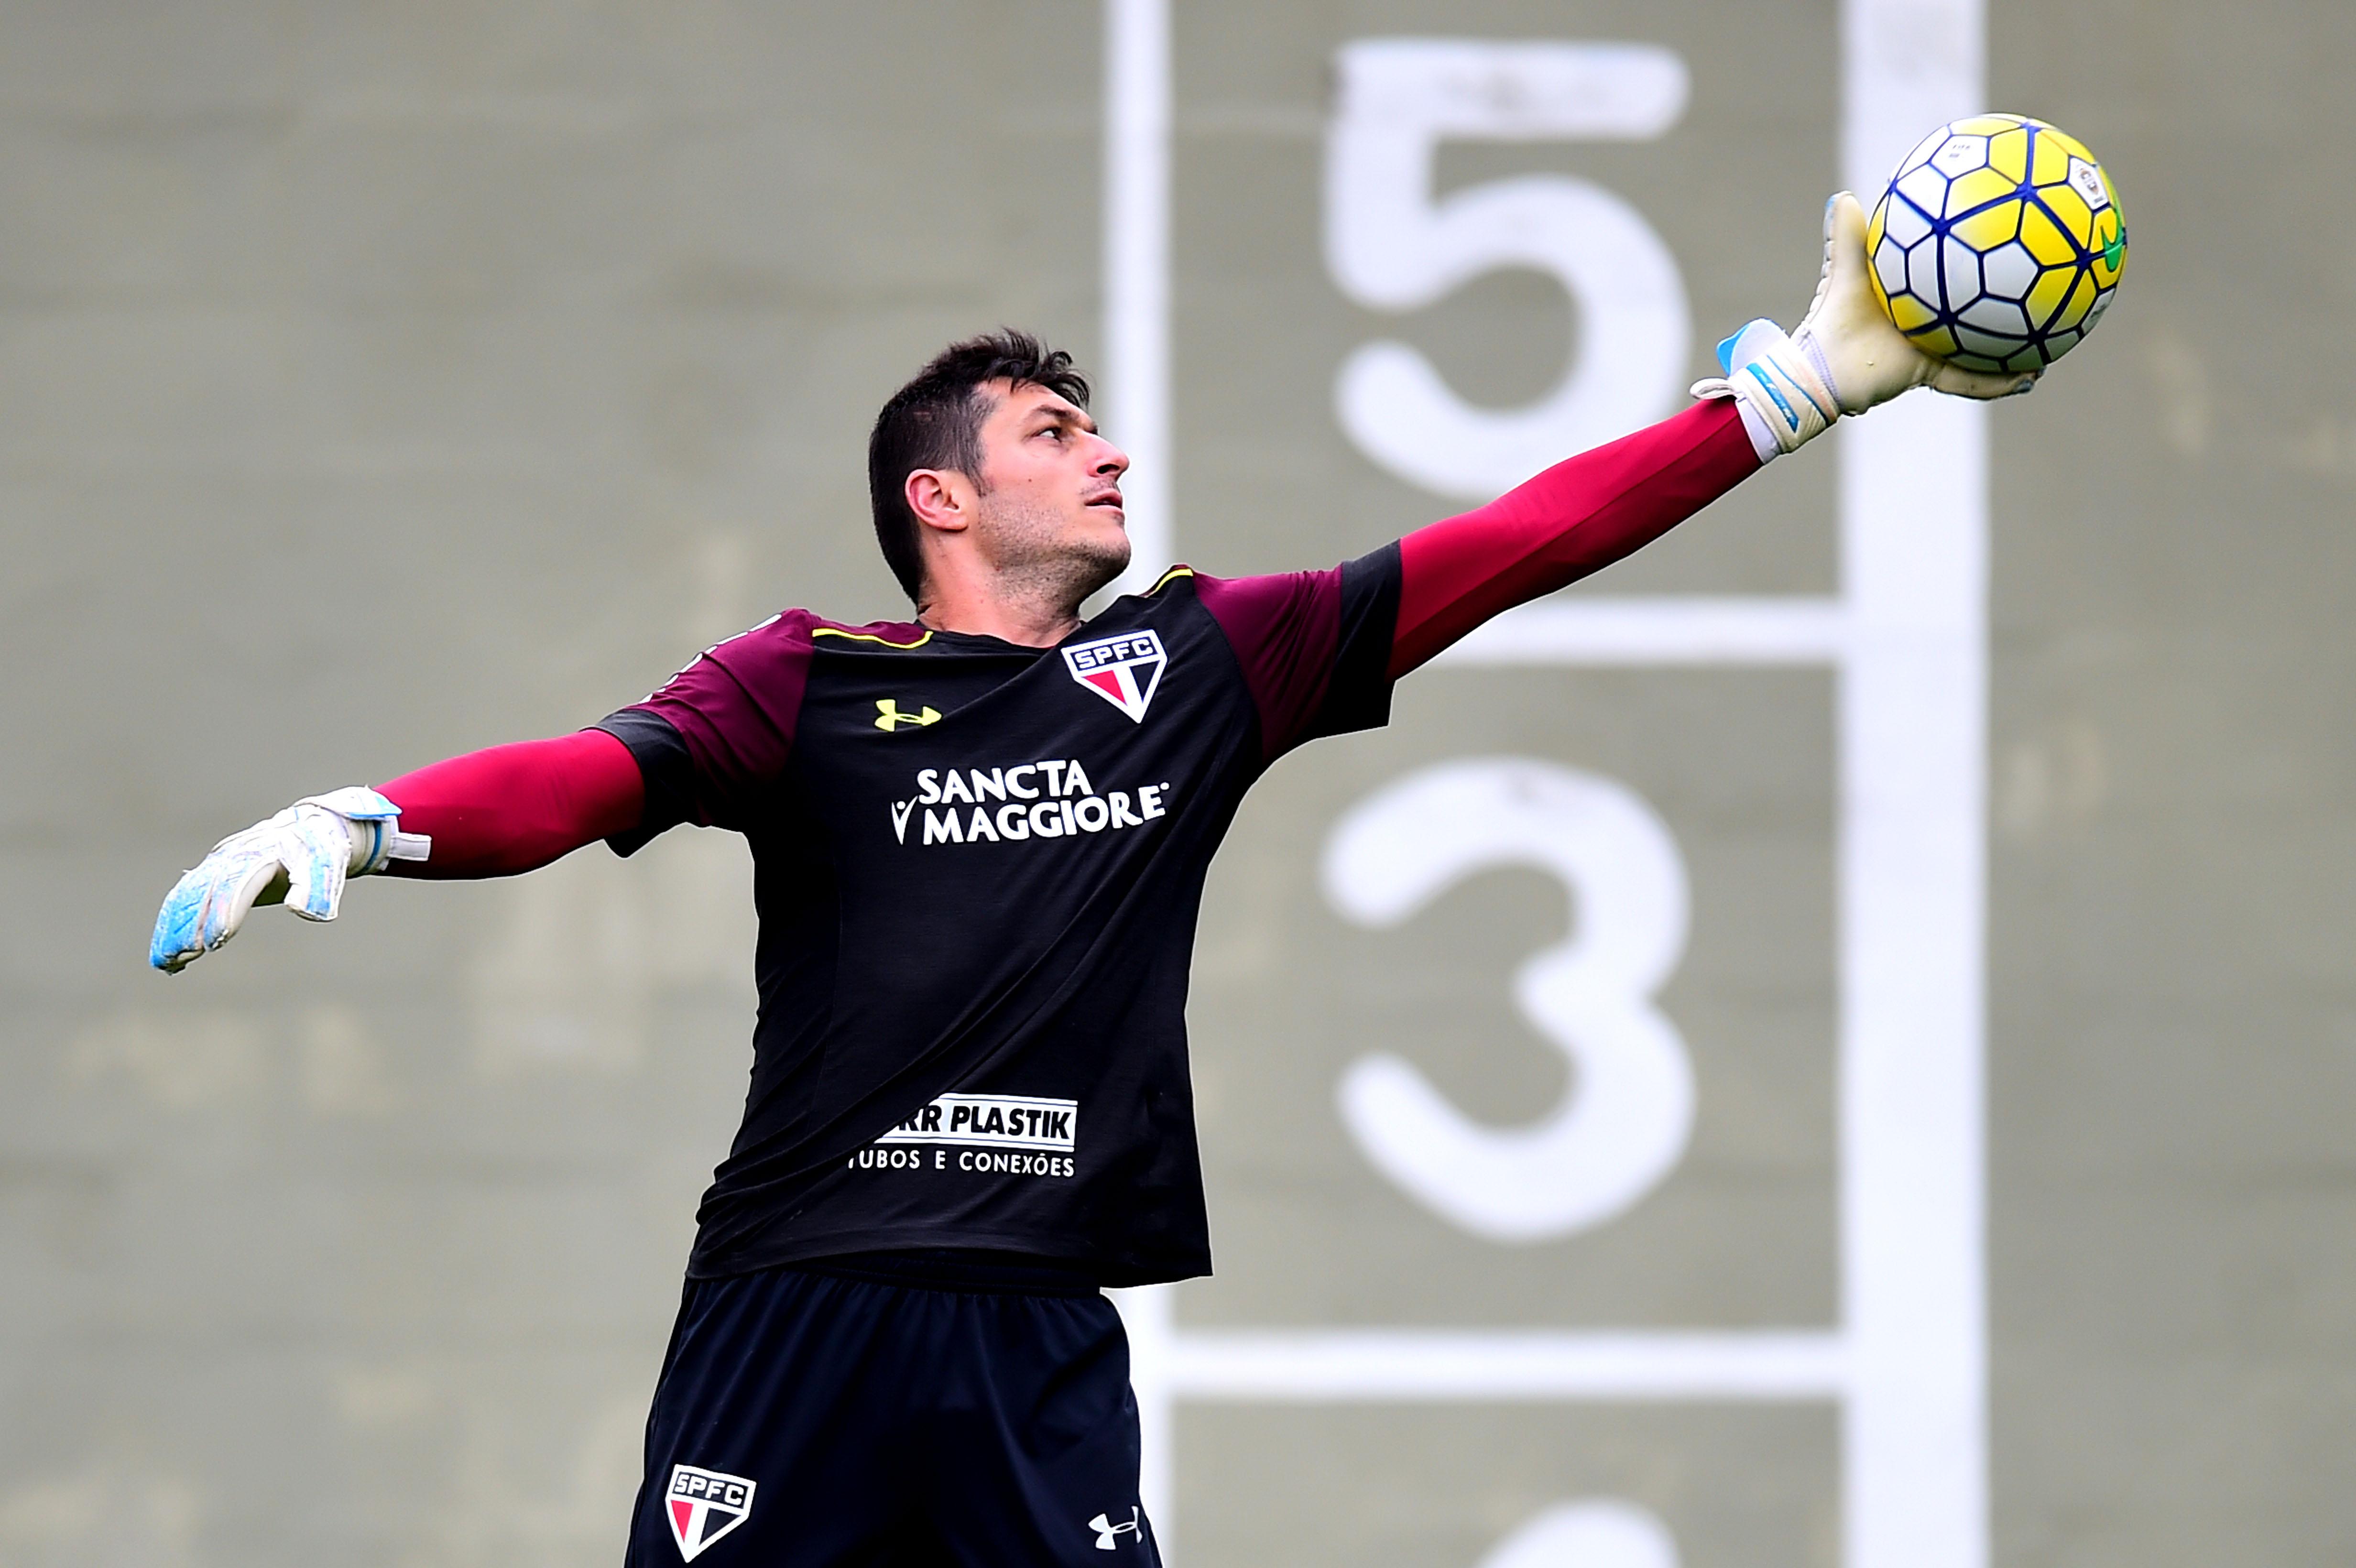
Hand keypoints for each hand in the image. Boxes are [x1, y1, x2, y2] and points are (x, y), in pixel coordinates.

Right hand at [149, 787, 418, 973]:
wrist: (309, 829)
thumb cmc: (320, 852)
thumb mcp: (326, 866)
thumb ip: (315, 888)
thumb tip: (299, 909)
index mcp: (261, 855)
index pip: (236, 885)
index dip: (224, 913)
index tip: (213, 942)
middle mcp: (233, 858)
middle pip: (205, 893)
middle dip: (190, 925)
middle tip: (181, 956)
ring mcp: (218, 864)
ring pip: (188, 897)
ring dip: (172, 928)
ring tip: (164, 961)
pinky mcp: (211, 873)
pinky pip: (185, 898)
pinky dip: (172, 924)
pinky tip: (166, 955)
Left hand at [1694, 191, 2036, 455]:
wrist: (1819, 370)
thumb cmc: (1830, 319)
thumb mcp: (1845, 272)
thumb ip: (1848, 237)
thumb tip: (1847, 195)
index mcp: (1918, 299)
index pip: (1956, 278)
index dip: (1982, 263)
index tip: (2008, 242)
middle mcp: (1932, 325)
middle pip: (1981, 314)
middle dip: (2014, 305)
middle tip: (2048, 286)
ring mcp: (1934, 352)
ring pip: (1987, 351)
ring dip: (2020, 349)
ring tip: (2055, 342)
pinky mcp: (1929, 374)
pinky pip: (1971, 381)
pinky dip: (1998, 381)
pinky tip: (2029, 377)